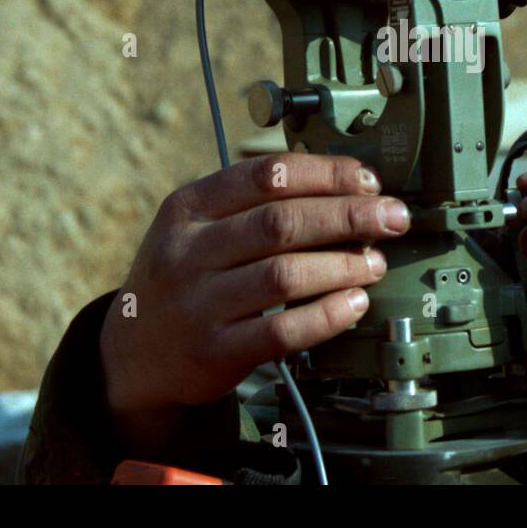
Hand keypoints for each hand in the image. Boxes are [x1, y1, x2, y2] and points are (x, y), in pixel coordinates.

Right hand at [99, 153, 410, 452]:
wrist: (133, 353)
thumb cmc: (185, 278)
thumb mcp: (196, 226)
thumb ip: (253, 204)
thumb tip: (347, 189)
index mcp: (188, 207)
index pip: (267, 175)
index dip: (327, 174)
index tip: (368, 180)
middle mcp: (187, 251)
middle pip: (282, 222)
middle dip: (349, 216)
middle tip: (392, 217)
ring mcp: (198, 304)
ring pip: (284, 275)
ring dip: (343, 266)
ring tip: (375, 263)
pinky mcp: (214, 353)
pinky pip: (281, 331)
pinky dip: (326, 316)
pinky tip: (354, 305)